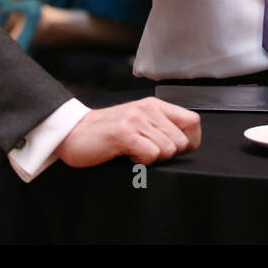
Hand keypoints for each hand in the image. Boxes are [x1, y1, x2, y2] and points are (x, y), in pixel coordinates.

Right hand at [56, 97, 201, 166]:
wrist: (73, 132)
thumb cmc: (107, 132)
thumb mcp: (139, 122)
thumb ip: (161, 127)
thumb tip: (185, 143)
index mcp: (155, 106)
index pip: (193, 122)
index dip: (190, 142)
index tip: (176, 150)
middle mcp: (148, 109)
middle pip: (182, 141)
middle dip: (167, 154)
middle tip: (145, 151)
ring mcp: (136, 120)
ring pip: (168, 149)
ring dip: (152, 158)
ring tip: (134, 151)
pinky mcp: (124, 133)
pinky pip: (151, 154)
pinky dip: (141, 162)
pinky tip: (127, 155)